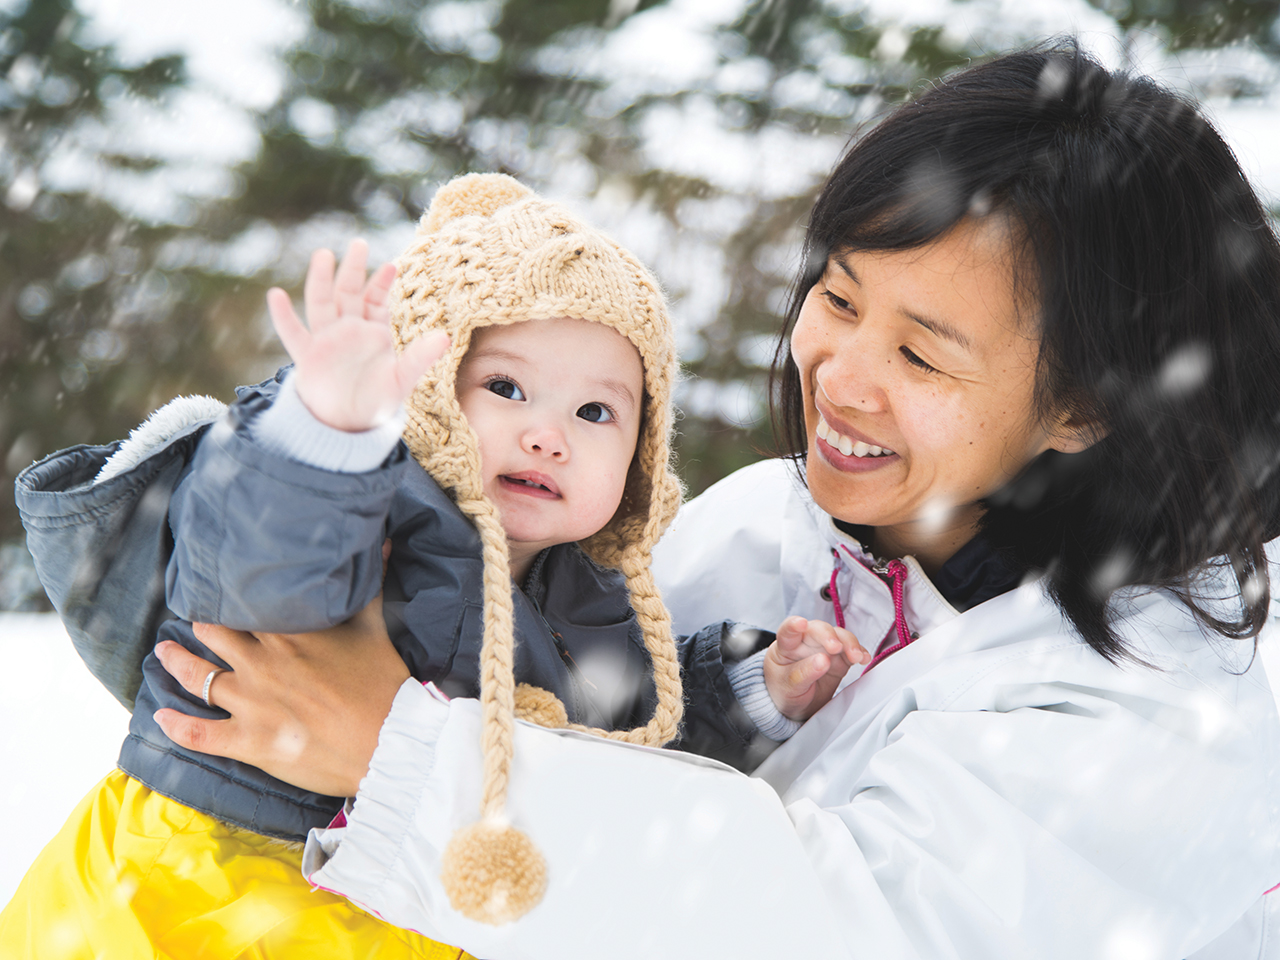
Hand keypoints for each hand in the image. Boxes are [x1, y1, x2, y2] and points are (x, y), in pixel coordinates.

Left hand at [152, 594, 410, 796]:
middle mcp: (262, 662)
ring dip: (177, 663)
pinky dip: (176, 726)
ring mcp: (251, 702)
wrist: (390, 741)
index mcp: (290, 632)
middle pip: (214, 633)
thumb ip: (370, 586)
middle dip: (199, 624)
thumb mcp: (376, 627)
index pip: (245, 603)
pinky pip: (199, 733)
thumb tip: (385, 543)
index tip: (220, 583)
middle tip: (190, 618)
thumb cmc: (385, 684)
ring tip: (164, 652)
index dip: (229, 593)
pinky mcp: (250, 741)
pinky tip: (160, 715)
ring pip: (198, 677)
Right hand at [267, 239, 448, 431]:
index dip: (381, 283)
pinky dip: (284, 316)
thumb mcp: (402, 379)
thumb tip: (445, 337)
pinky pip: (293, 333)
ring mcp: (326, 340)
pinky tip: (275, 295)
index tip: (391, 265)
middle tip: (360, 244)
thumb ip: (420, 357)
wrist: (349, 424)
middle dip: (354, 269)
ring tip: (324, 254)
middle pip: (349, 292)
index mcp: (372, 333)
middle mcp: (348, 330)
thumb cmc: (377, 401)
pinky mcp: (308, 356)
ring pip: (322, 303)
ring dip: (321, 279)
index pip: (375, 300)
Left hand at [764, 616, 869, 720]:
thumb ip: (803, 673)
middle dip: (829, 635)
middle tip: (836, 647)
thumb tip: (823, 660)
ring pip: (839, 636)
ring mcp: (824, 648)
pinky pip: (851, 650)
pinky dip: (859, 652)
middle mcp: (806, 642)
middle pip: (818, 630)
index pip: (787, 631)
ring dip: (849, 643)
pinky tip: (864, 658)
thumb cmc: (786, 691)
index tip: (801, 624)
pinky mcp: (840, 658)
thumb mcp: (788, 686)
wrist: (799, 705)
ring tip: (856, 656)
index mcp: (786, 646)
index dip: (794, 625)